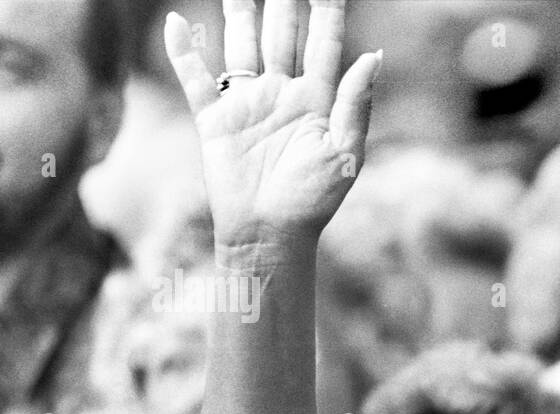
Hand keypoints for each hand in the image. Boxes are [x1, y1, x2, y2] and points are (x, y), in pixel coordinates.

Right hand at [164, 0, 380, 247]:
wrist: (271, 234)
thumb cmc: (314, 201)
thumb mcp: (346, 154)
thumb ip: (355, 103)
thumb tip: (373, 57)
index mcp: (317, 99)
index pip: (323, 42)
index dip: (326, 9)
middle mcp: (282, 93)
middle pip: (281, 32)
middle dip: (283, 0)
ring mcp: (247, 103)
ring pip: (241, 43)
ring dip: (237, 10)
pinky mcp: (214, 119)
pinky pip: (195, 78)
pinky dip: (182, 51)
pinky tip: (175, 22)